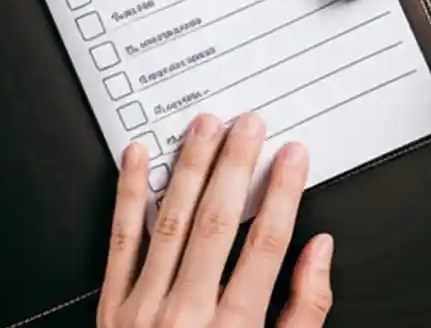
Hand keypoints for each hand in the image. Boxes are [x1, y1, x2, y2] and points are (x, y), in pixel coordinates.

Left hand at [98, 112, 333, 327]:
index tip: (293, 156)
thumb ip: (304, 312)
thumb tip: (319, 252)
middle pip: (216, 222)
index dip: (283, 193)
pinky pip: (119, 241)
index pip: (265, 244)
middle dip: (235, 165)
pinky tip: (137, 158)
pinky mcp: (111, 310)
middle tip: (249, 123)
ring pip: (169, 221)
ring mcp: (143, 309)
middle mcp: (186, 315)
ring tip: (204, 127)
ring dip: (188, 167)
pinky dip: (127, 195)